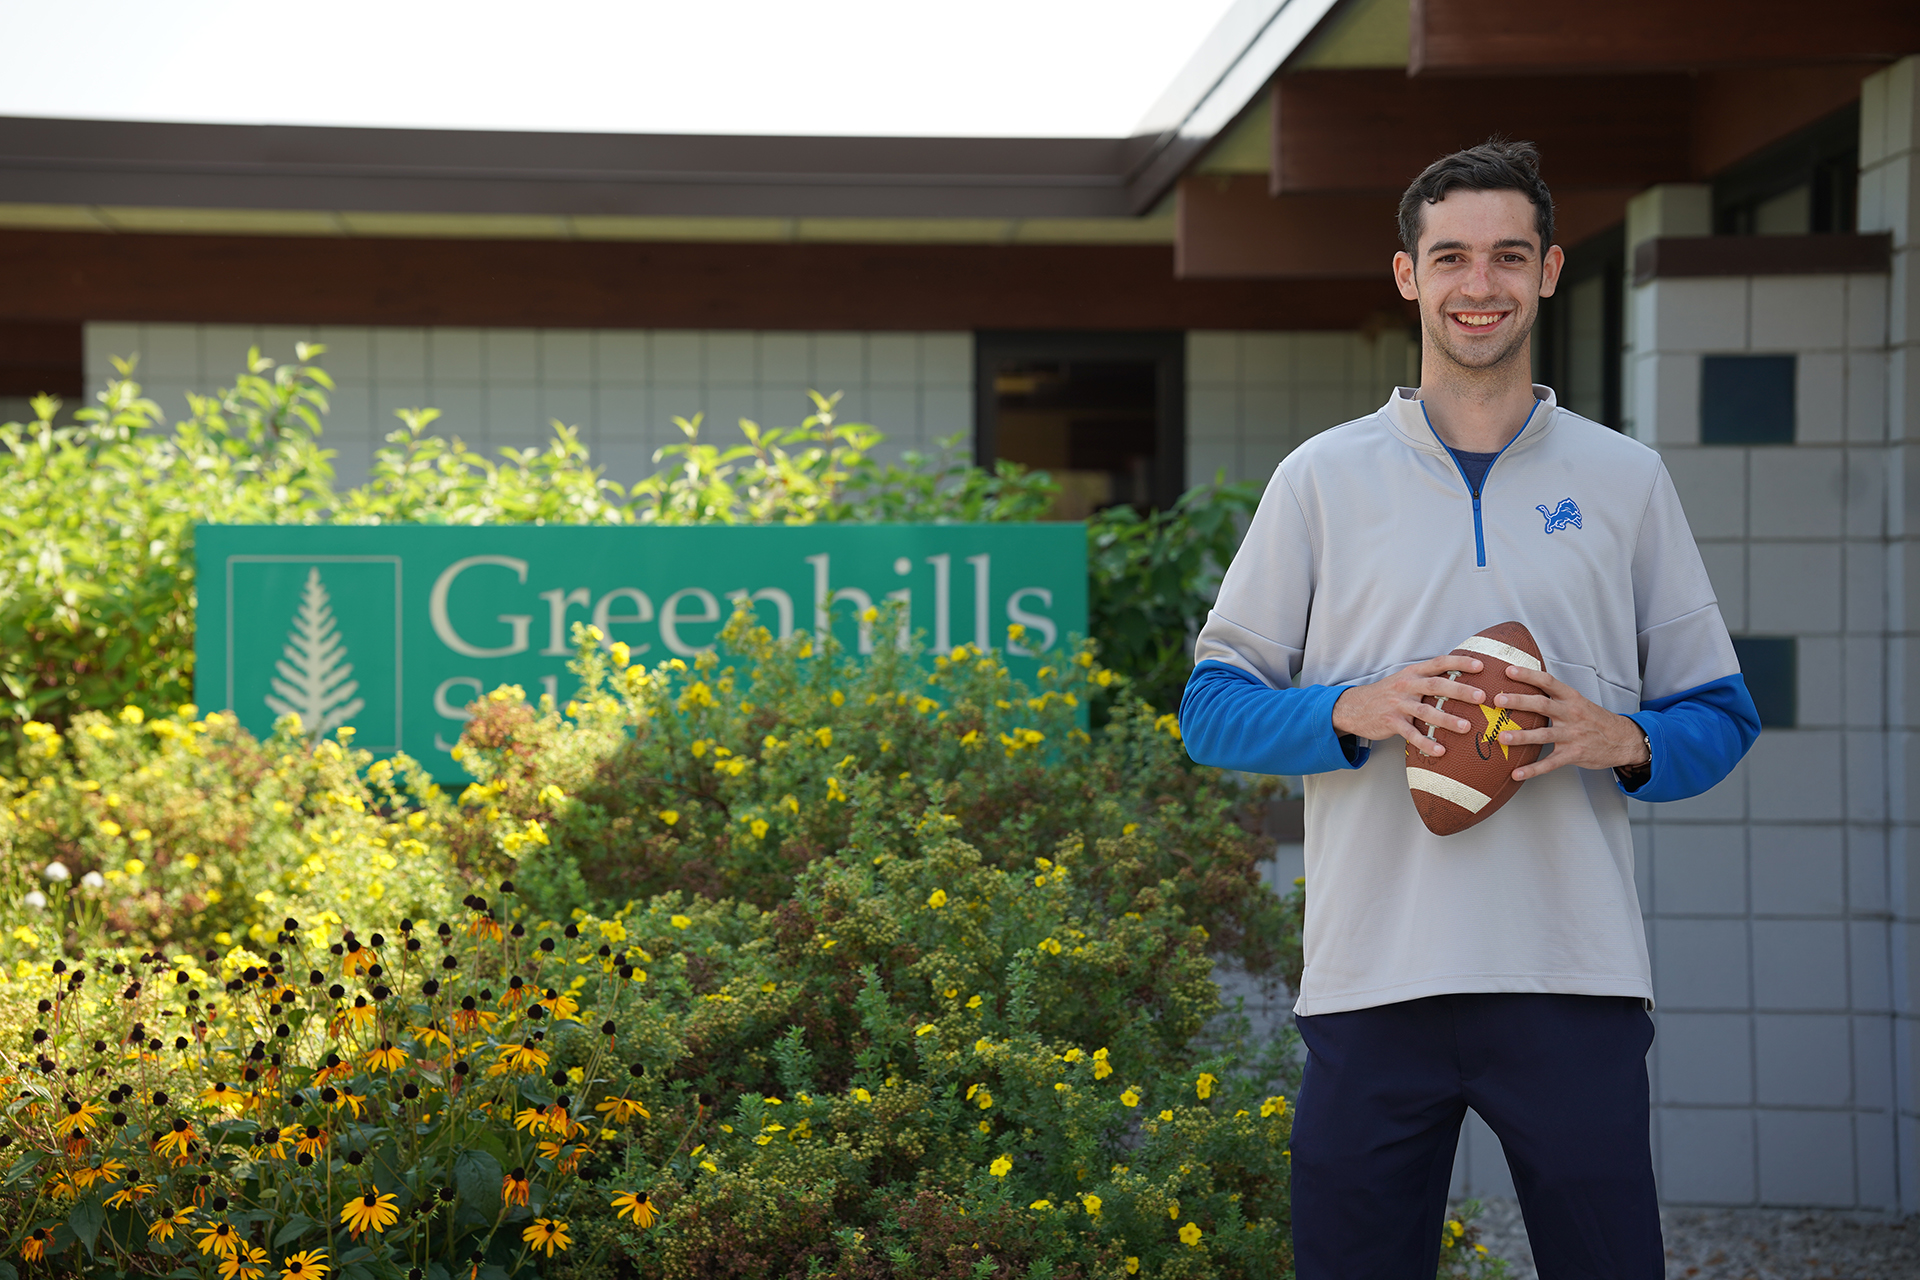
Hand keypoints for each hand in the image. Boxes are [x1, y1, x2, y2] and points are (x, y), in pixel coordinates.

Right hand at [1332, 654, 1485, 758]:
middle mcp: (1406, 686)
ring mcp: (1398, 705)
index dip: (1460, 662)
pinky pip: (1411, 734)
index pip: (1439, 663)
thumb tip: (1462, 680)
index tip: (1481, 666)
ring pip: (1426, 711)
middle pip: (1436, 685)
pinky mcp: (1391, 723)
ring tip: (1466, 727)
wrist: (1354, 707)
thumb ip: (1428, 679)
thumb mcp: (1405, 680)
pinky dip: (1426, 743)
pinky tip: (1440, 750)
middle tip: (1481, 697)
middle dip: (1460, 690)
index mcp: (1413, 673)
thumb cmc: (1387, 694)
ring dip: (1447, 719)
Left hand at [1492, 665, 1648, 779]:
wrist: (1624, 739)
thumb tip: (1526, 686)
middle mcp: (1571, 714)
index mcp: (1571, 698)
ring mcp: (1572, 735)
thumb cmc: (1596, 720)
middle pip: (1542, 705)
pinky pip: (1550, 763)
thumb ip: (1555, 696)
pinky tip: (1516, 773)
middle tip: (1497, 700)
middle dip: (1518, 701)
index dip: (1528, 675)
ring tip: (1501, 737)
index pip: (1548, 682)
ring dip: (1521, 736)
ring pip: (1543, 735)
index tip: (1509, 670)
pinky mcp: (1573, 754)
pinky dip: (1532, 770)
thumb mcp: (1578, 701)